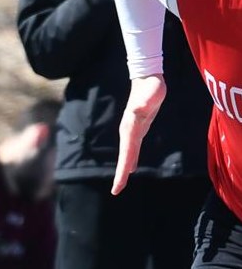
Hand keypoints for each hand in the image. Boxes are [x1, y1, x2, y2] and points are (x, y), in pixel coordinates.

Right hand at [112, 75, 166, 194]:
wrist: (147, 77)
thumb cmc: (151, 86)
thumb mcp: (151, 93)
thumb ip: (144, 102)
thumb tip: (138, 110)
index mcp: (130, 128)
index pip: (127, 153)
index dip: (122, 170)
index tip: (118, 185)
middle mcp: (128, 131)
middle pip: (124, 157)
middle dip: (119, 175)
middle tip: (116, 191)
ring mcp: (132, 131)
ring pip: (127, 154)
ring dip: (123, 169)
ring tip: (120, 183)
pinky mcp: (137, 129)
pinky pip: (132, 149)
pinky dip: (130, 159)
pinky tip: (132, 167)